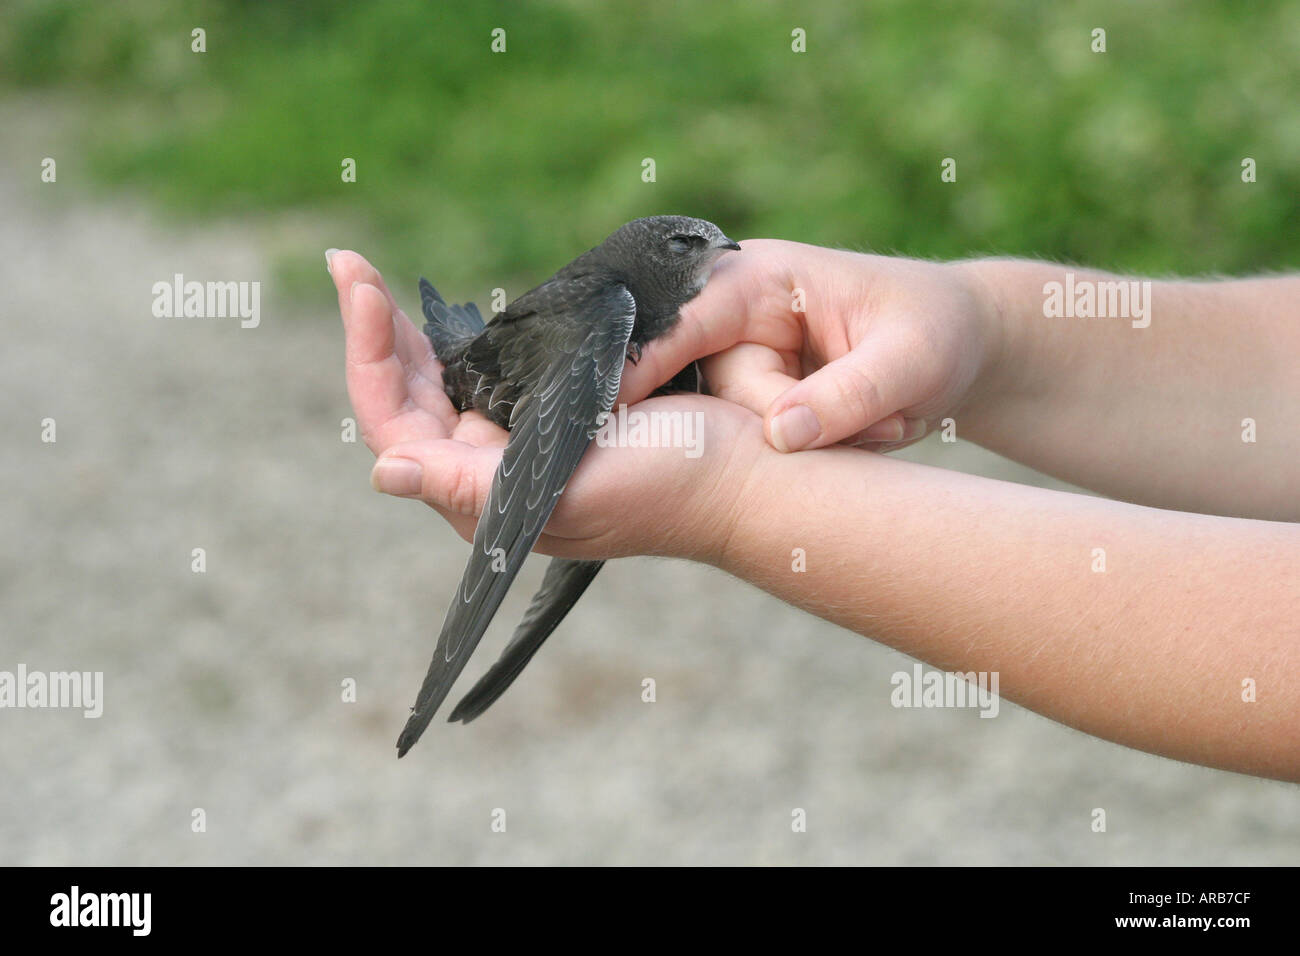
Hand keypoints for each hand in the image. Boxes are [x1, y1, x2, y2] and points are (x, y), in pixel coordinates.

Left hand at [328, 250, 763, 562]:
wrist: (750, 474)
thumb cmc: (673, 484)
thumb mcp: (568, 493)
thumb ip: (471, 488)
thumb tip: (384, 472)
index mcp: (484, 497)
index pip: (395, 426)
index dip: (369, 357)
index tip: (361, 285)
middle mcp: (492, 472)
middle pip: (407, 400)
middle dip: (376, 333)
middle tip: (352, 266)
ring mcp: (522, 444)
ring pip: (442, 386)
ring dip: (408, 334)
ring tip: (376, 283)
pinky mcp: (556, 416)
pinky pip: (490, 374)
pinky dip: (462, 340)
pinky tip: (453, 312)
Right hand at [620, 239, 1002, 452]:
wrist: (958, 347)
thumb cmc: (936, 331)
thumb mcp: (911, 361)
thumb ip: (848, 395)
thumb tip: (779, 437)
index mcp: (758, 279)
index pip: (681, 322)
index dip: (641, 363)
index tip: (604, 405)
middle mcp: (731, 317)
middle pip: (708, 391)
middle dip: (786, 422)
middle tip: (877, 421)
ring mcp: (735, 361)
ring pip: (730, 428)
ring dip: (808, 439)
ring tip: (881, 421)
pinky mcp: (747, 400)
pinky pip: (747, 442)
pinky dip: (803, 450)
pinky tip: (859, 430)